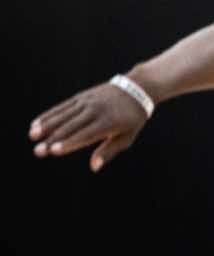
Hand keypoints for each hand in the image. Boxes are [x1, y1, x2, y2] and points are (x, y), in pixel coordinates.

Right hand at [30, 80, 150, 171]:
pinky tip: (36, 123)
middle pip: (71, 126)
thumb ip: (109, 151)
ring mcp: (88, 101)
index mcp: (109, 122)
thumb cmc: (132, 119)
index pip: (86, 134)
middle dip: (53, 139)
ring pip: (64, 115)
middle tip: (38, 151)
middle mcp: (96, 110)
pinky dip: (49, 114)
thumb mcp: (127, 136)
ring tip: (32, 136)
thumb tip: (94, 167)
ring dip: (47, 126)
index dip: (70, 143)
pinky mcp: (82, 96)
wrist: (138, 88)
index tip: (54, 151)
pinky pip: (63, 106)